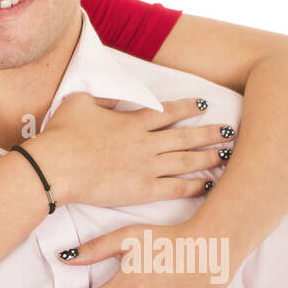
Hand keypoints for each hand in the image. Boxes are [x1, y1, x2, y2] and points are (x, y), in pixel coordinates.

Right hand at [24, 95, 235, 208]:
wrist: (56, 166)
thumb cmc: (63, 134)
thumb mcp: (80, 102)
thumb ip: (102, 99)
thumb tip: (114, 97)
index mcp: (132, 121)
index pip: (168, 112)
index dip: (188, 107)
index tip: (204, 105)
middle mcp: (146, 143)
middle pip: (186, 136)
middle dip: (210, 133)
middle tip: (230, 131)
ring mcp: (147, 167)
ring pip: (187, 161)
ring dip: (208, 157)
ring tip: (227, 155)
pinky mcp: (143, 190)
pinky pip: (176, 188)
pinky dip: (195, 186)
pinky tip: (209, 185)